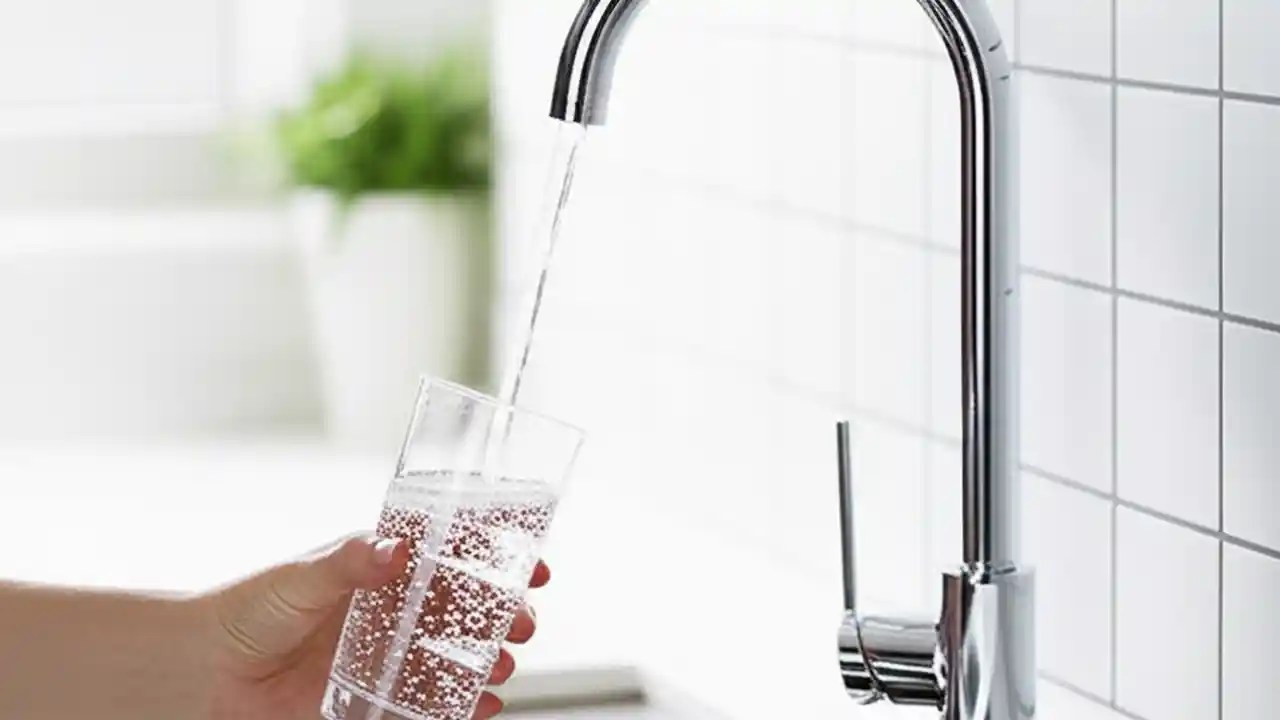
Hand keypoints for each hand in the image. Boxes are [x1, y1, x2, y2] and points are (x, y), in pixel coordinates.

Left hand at [202, 535, 548, 719]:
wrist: (203, 675)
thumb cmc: (245, 614)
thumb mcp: (300, 579)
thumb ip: (349, 564)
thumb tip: (396, 549)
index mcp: (376, 570)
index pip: (446, 554)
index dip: (493, 556)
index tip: (531, 564)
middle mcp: (386, 610)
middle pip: (460, 607)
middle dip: (499, 613)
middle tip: (523, 623)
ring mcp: (382, 654)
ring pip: (451, 654)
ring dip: (485, 660)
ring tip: (503, 668)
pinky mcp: (371, 696)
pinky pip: (427, 700)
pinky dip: (460, 704)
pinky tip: (482, 707)